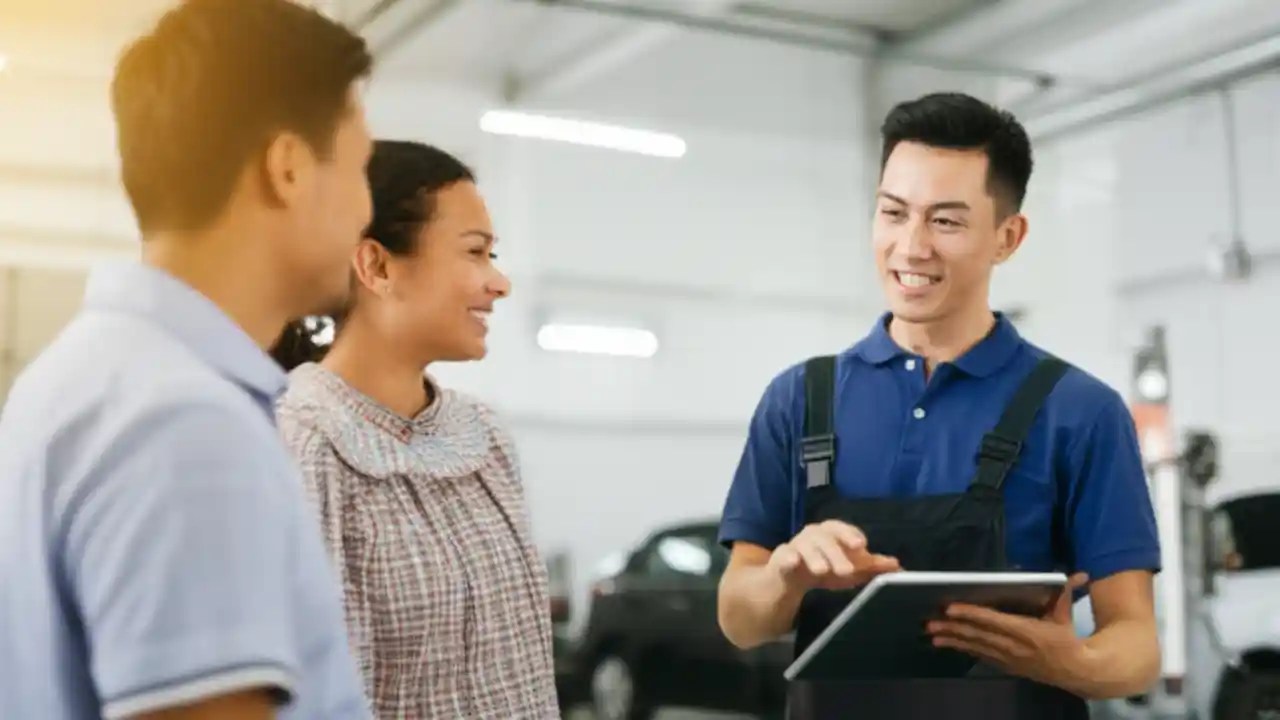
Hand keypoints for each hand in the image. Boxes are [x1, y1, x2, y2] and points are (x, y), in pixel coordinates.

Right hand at [767, 520, 899, 592]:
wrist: (790, 579)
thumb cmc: (825, 568)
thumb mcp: (849, 569)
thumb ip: (871, 567)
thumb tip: (898, 566)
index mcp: (830, 533)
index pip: (840, 528)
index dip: (850, 534)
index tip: (861, 545)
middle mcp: (812, 535)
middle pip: (825, 538)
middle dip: (836, 552)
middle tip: (847, 570)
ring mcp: (795, 546)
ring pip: (804, 546)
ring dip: (815, 556)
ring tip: (823, 570)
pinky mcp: (781, 559)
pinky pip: (784, 555)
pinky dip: (788, 557)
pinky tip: (793, 562)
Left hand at [927, 572, 1090, 687]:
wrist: (1076, 671)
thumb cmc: (1067, 638)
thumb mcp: (1064, 615)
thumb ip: (1065, 593)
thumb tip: (1079, 573)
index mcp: (1026, 631)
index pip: (993, 620)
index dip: (971, 614)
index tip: (951, 608)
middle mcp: (1013, 646)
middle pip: (978, 635)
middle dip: (953, 628)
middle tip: (931, 622)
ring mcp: (1008, 659)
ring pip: (976, 647)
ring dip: (953, 640)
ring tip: (933, 635)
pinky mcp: (1006, 667)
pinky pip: (981, 657)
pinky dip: (965, 650)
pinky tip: (950, 645)